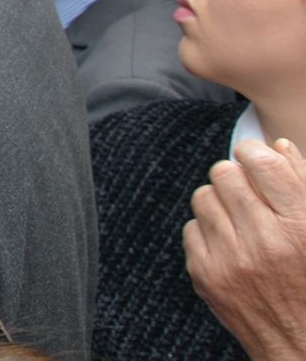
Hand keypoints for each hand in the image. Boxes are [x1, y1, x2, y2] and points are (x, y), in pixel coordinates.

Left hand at [186, 137, 305, 358]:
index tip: (256, 158)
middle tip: (249, 192)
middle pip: (225, 173)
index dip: (255, 153)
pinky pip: (191, 228)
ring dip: (220, 202)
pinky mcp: (207, 276)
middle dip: (236, 176)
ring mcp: (232, 260)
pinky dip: (208, 231)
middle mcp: (267, 242)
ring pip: (203, 197)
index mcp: (303, 227)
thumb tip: (276, 145)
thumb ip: (305, 185)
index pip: (262, 163)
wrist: (301, 345)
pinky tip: (230, 245)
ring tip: (239, 218)